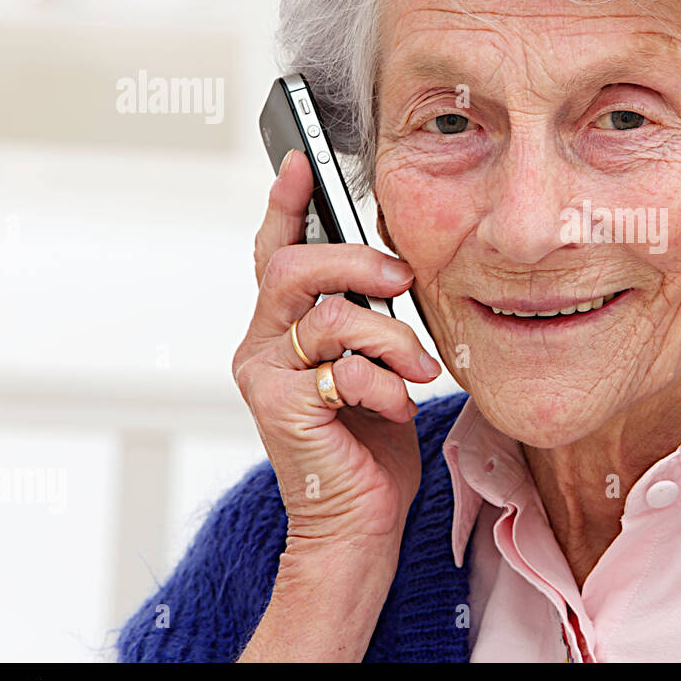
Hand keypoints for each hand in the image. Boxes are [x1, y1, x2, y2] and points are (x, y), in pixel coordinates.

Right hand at [231, 149, 440, 550]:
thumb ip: (366, 320)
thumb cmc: (369, 443)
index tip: (303, 160)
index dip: (287, 203)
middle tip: (401, 278)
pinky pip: (343, 368)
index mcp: (284, 328)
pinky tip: (394, 408)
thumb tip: (391, 270)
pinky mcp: (280, 407)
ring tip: (417, 368)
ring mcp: (266, 375)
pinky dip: (384, 385)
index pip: (276, 251)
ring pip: (329, 315)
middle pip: (293, 266)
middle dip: (355, 260)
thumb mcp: (373, 364)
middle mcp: (263, 345)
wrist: (360, 520)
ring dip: (389, 338)